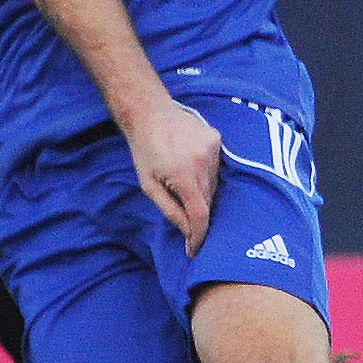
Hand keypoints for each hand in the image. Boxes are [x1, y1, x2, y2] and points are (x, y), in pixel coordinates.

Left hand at [124, 99, 223, 253]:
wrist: (150, 112)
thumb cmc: (145, 150)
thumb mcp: (149, 185)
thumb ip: (170, 210)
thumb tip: (188, 231)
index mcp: (183, 174)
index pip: (200, 215)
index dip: (198, 236)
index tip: (194, 249)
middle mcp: (203, 161)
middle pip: (208, 201)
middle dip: (197, 213)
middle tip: (185, 215)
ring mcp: (213, 148)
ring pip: (214, 185)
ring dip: (202, 192)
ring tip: (182, 179)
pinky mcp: (217, 139)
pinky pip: (216, 167)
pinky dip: (206, 173)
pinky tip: (190, 164)